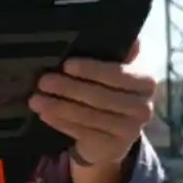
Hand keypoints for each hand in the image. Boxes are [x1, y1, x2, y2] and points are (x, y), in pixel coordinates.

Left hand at [29, 39, 155, 165]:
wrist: (114, 135)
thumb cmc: (111, 93)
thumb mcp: (117, 74)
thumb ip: (119, 54)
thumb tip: (123, 35)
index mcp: (146, 83)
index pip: (118, 74)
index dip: (92, 69)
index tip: (67, 64)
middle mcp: (143, 107)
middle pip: (100, 96)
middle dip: (68, 87)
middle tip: (43, 81)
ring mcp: (130, 130)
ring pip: (88, 115)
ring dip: (59, 106)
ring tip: (36, 99)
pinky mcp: (113, 147)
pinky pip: (82, 132)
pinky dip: (61, 122)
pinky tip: (45, 114)